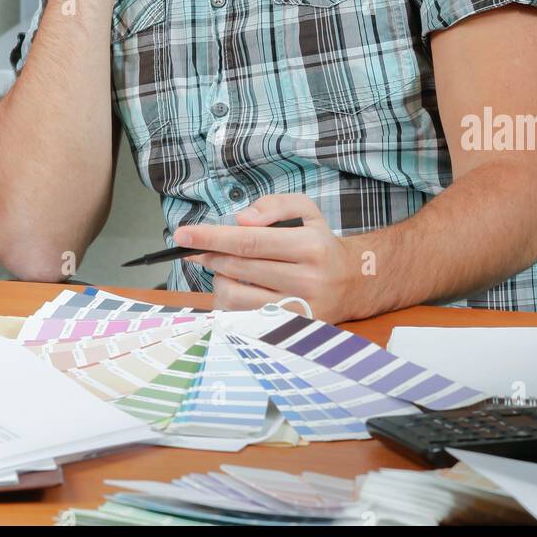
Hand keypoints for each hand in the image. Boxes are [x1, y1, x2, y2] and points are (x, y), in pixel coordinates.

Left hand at [174, 193, 363, 323]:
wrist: (354, 282)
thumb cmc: (320, 242)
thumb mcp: (305, 210)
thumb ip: (272, 206)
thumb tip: (240, 220)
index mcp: (310, 246)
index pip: (249, 241)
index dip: (212, 237)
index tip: (182, 235)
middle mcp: (307, 280)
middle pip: (238, 267)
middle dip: (210, 254)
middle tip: (199, 248)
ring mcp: (299, 310)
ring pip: (236, 296)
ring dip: (220, 278)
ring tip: (228, 268)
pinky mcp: (290, 331)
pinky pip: (242, 317)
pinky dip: (229, 300)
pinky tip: (237, 287)